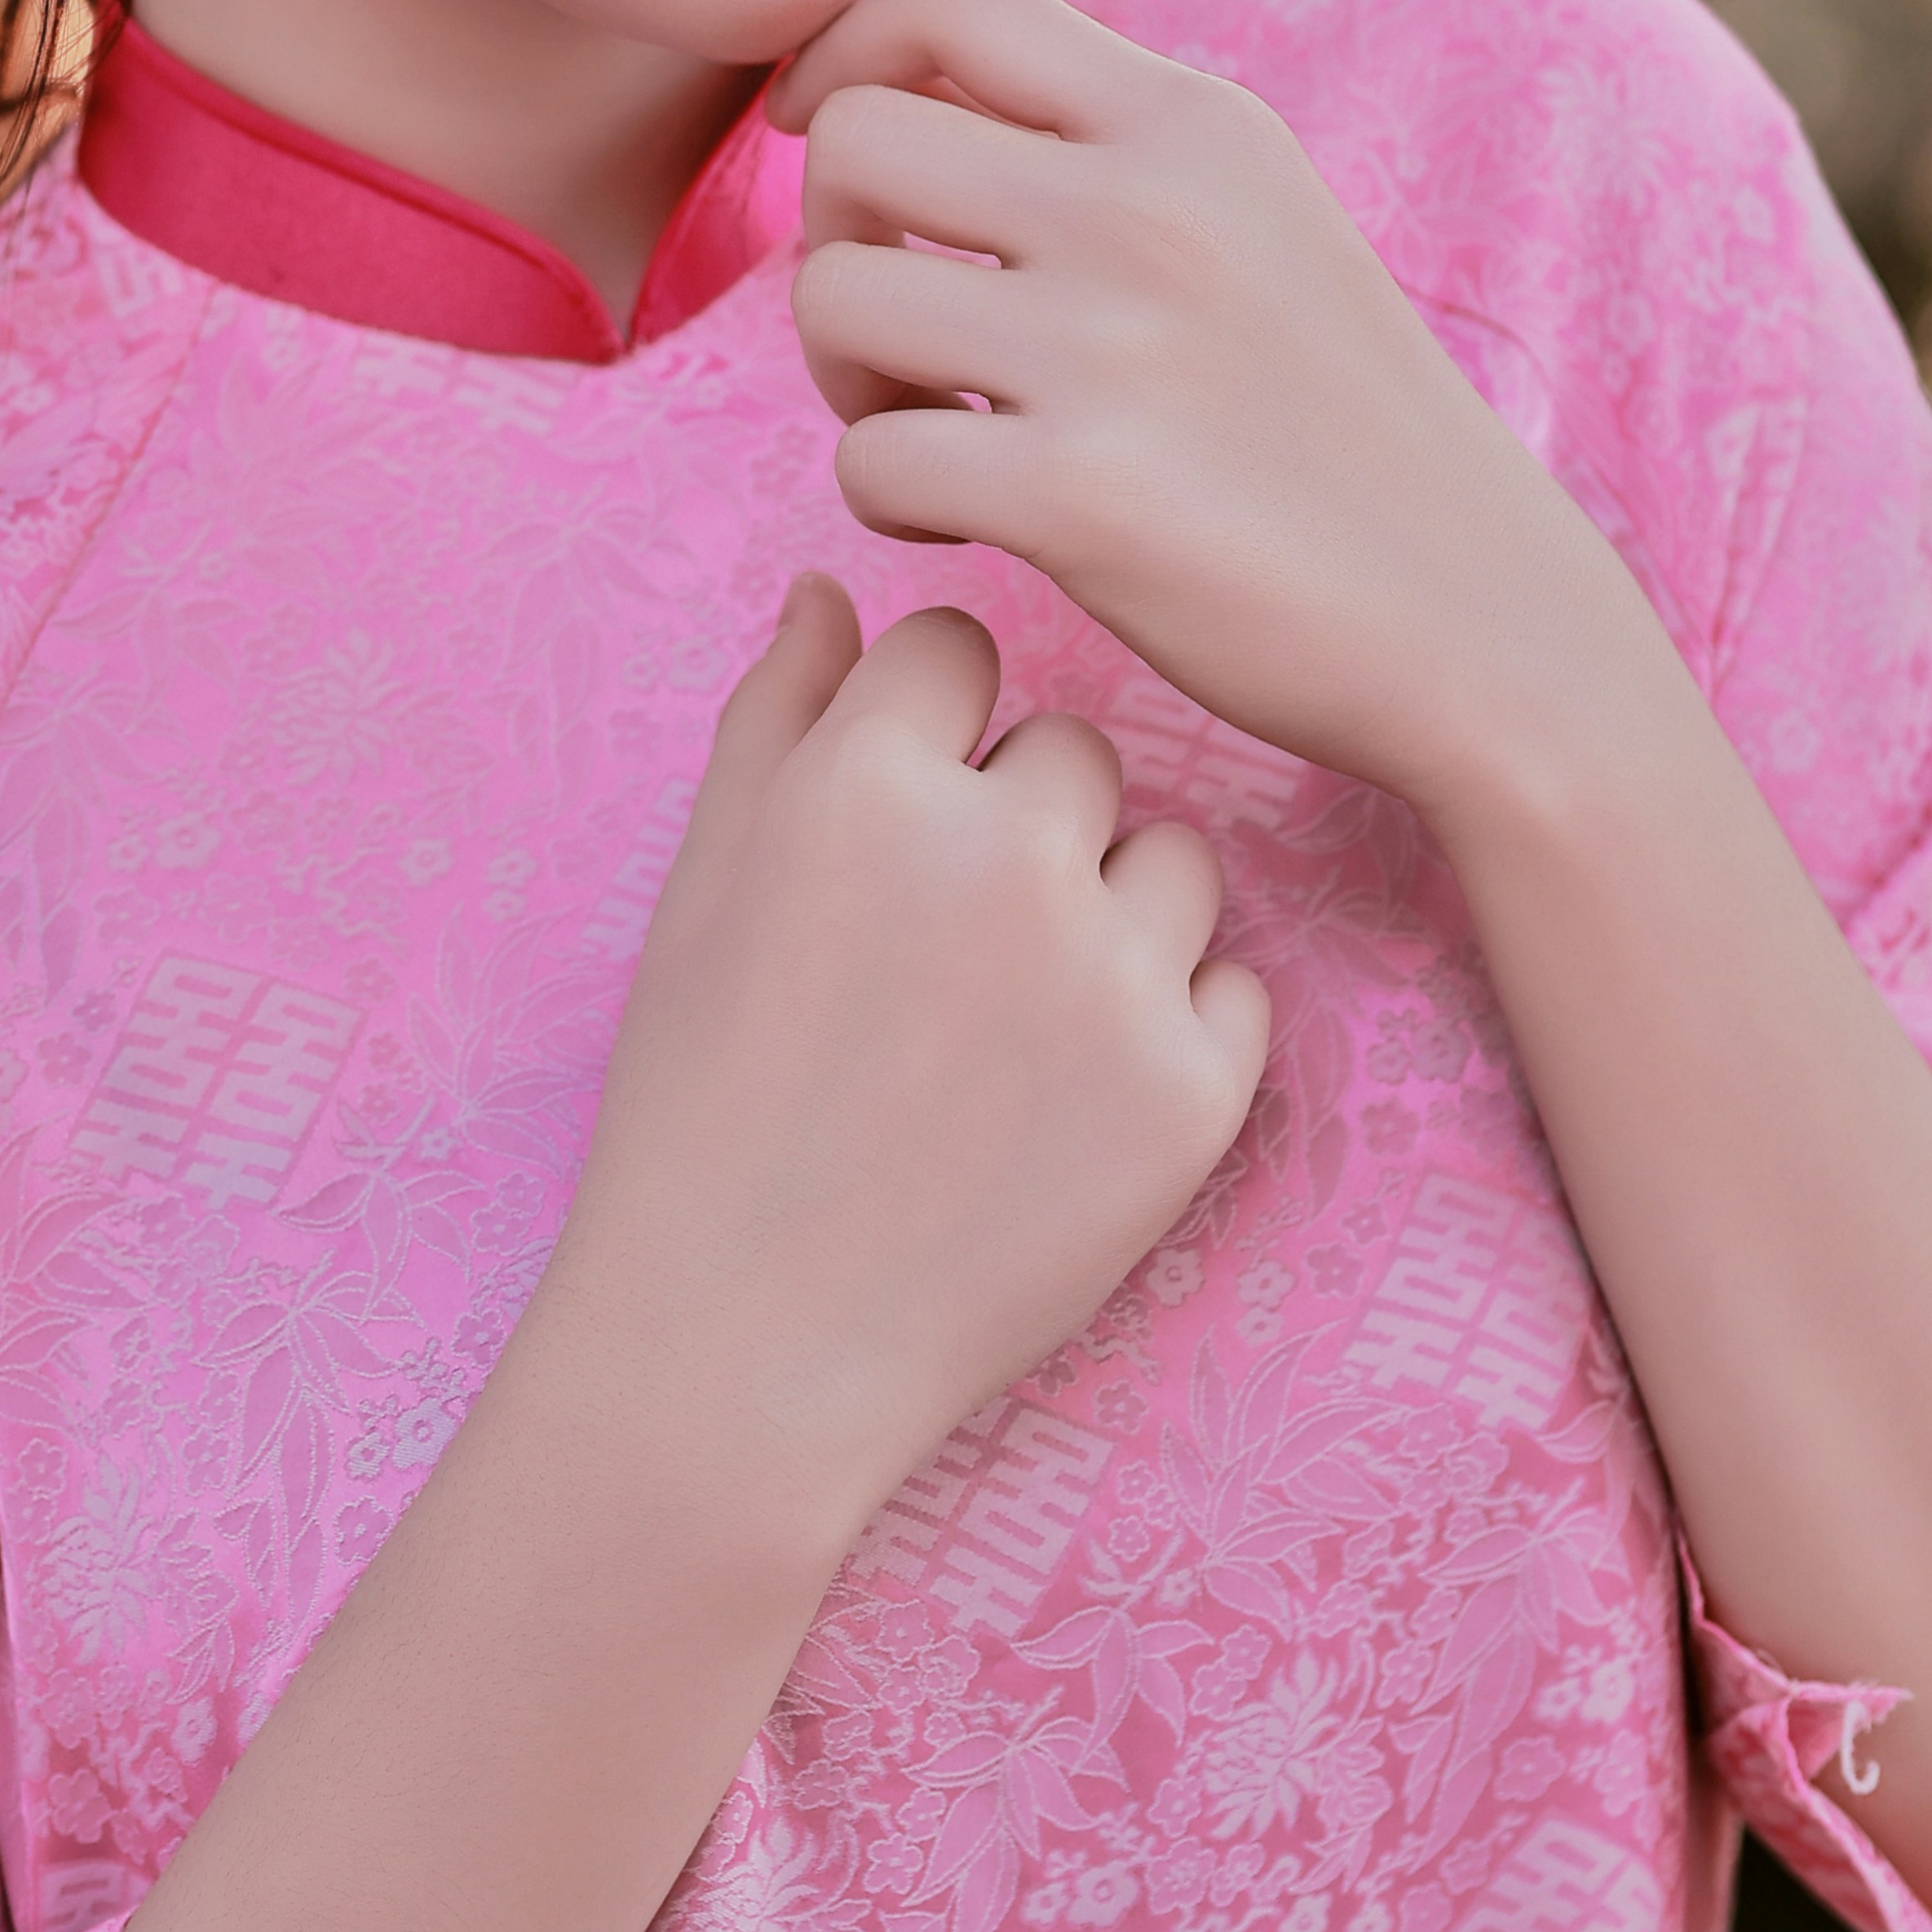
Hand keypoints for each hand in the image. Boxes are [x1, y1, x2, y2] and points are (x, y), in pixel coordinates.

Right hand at [541, 585, 1265, 1550]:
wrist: (745, 1342)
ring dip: (1111, 914)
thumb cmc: (702, 1099)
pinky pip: (1230, 988)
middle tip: (937, 957)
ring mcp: (1113, 974)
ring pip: (1171, 856)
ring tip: (1006, 1029)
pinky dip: (1169, 1031)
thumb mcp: (704, 882)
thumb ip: (776, 713)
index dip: (929, 728)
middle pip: (1075, 749)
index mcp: (867, 780)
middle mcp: (1003, 851)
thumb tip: (833, 589)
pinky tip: (1065, 1101)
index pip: (960, 648)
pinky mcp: (1197, 1093)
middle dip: (1021, 822)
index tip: (898, 818)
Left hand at [769, 0, 1628, 823]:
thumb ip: (1111, 150)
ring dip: (847, 378)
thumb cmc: (1345, 435)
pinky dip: (886, 502)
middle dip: (832, 235)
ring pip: (832, 297)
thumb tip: (909, 91)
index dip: (843, 51)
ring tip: (931, 432)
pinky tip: (967, 522)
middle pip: (853, 139)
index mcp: (1193, 125)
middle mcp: (1146, 208)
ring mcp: (1111, 348)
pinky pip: (866, 463)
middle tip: (899, 328)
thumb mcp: (1261, 224)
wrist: (1486, 624)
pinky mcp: (1079, 495)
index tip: (823, 129)